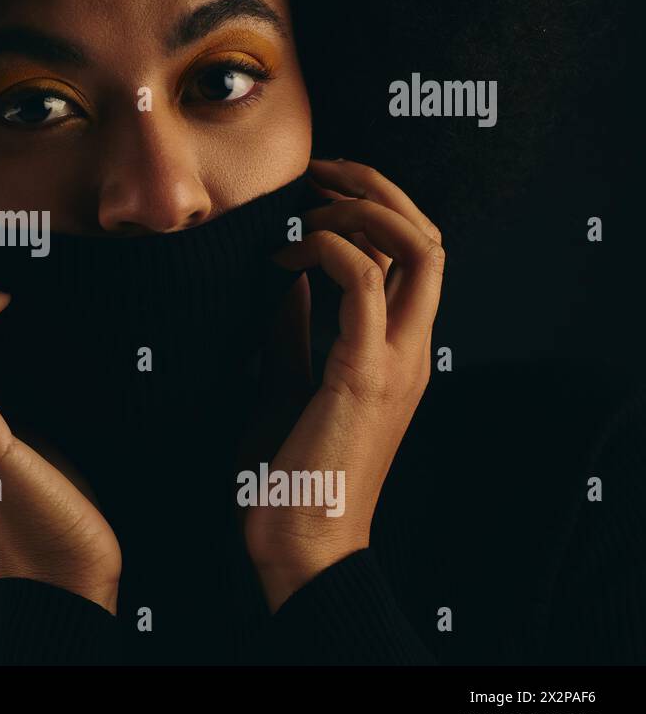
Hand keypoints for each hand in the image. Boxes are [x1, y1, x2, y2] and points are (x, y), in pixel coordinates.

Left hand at [243, 159, 445, 611]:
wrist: (298, 541)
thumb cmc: (289, 470)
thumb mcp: (287, 381)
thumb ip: (295, 331)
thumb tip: (286, 278)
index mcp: (397, 350)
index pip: (415, 254)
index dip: (374, 206)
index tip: (315, 192)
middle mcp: (410, 349)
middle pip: (427, 237)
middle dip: (377, 188)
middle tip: (320, 171)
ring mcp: (395, 361)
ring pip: (416, 248)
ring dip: (360, 210)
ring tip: (306, 211)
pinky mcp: (363, 376)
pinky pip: (366, 286)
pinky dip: (334, 249)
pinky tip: (293, 252)